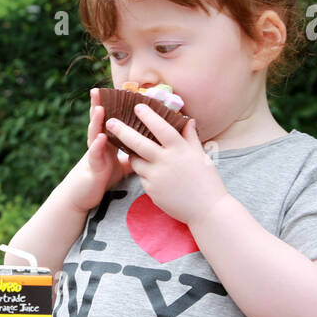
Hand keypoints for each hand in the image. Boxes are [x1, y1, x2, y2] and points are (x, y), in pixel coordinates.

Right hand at [62, 88, 137, 211]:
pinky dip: (98, 145)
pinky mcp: (92, 166)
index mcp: (107, 141)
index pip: (110, 119)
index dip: (112, 106)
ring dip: (96, 121)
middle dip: (98, 105)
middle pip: (99, 121)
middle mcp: (98, 144)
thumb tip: (150, 150)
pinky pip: (95, 154)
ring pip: (94, 134)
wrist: (84, 194)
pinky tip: (101, 137)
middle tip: (98, 90)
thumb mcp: (121, 164)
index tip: (117, 90)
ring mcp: (94, 153)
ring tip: (99, 108)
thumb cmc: (102, 177)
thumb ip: (133, 155)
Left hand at [107, 103, 228, 226]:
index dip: (149, 116)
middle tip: (110, 121)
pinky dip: (144, 172)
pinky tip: (152, 174)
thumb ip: (190, 137)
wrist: (207, 210)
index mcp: (180, 150)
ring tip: (131, 149)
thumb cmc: (206, 180)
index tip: (137, 106)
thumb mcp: (200, 155)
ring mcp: (157, 177)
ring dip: (132, 154)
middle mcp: (166, 161)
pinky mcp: (151, 190)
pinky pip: (142, 176)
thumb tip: (188, 119)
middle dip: (122, 130)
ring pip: (135, 161)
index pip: (161, 128)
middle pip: (138, 143)